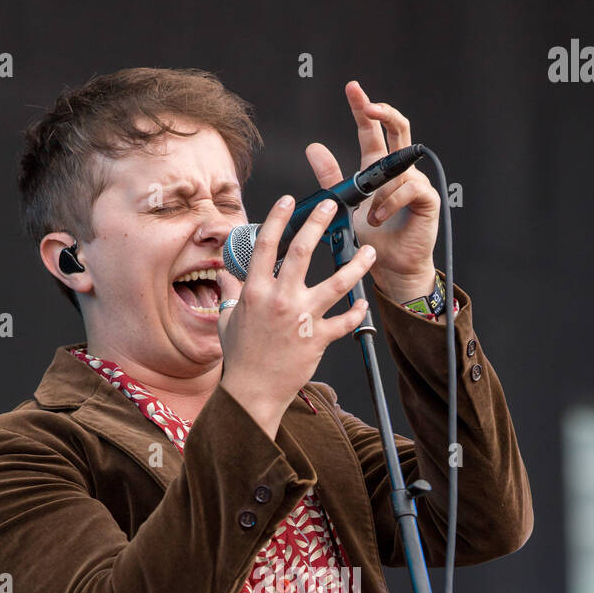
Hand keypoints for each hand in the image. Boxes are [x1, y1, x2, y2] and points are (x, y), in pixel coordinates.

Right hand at [217, 193, 374, 438]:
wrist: (252, 391)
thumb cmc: (241, 357)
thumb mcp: (228, 319)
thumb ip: (231, 292)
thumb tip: (225, 272)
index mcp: (256, 291)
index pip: (267, 244)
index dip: (277, 217)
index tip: (288, 201)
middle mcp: (281, 300)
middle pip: (304, 252)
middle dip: (318, 223)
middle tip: (330, 207)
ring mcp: (302, 319)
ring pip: (337, 284)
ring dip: (356, 265)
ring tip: (368, 251)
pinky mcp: (318, 339)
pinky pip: (345, 322)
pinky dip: (357, 313)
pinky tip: (363, 304)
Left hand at [304, 80, 439, 302]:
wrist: (391, 268)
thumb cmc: (373, 240)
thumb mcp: (346, 205)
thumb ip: (332, 178)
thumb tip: (313, 148)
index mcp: (379, 168)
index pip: (373, 130)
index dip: (363, 109)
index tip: (352, 89)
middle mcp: (399, 170)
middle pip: (397, 127)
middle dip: (382, 112)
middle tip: (368, 104)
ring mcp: (416, 182)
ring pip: (397, 167)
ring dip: (379, 190)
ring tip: (370, 215)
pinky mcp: (427, 198)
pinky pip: (408, 188)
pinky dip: (390, 204)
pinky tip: (379, 219)